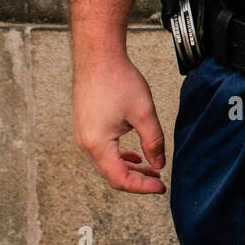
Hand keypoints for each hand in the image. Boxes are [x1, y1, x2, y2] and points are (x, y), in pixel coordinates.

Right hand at [73, 54, 166, 193]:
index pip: (121, 180)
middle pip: (112, 174)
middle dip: (137, 180)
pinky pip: (102, 150)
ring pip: (106, 163)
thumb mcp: (144, 113)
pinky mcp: (85, 125)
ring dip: (128, 168)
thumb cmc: (118, 80)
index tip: (161, 187)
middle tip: (158, 182)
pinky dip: (119, 157)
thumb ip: (153, 142)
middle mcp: (86, 144)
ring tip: (150, 168)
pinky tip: (133, 154)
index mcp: (98, 145)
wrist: (98, 56)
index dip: (143, 187)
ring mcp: (83, 135)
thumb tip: (159, 165)